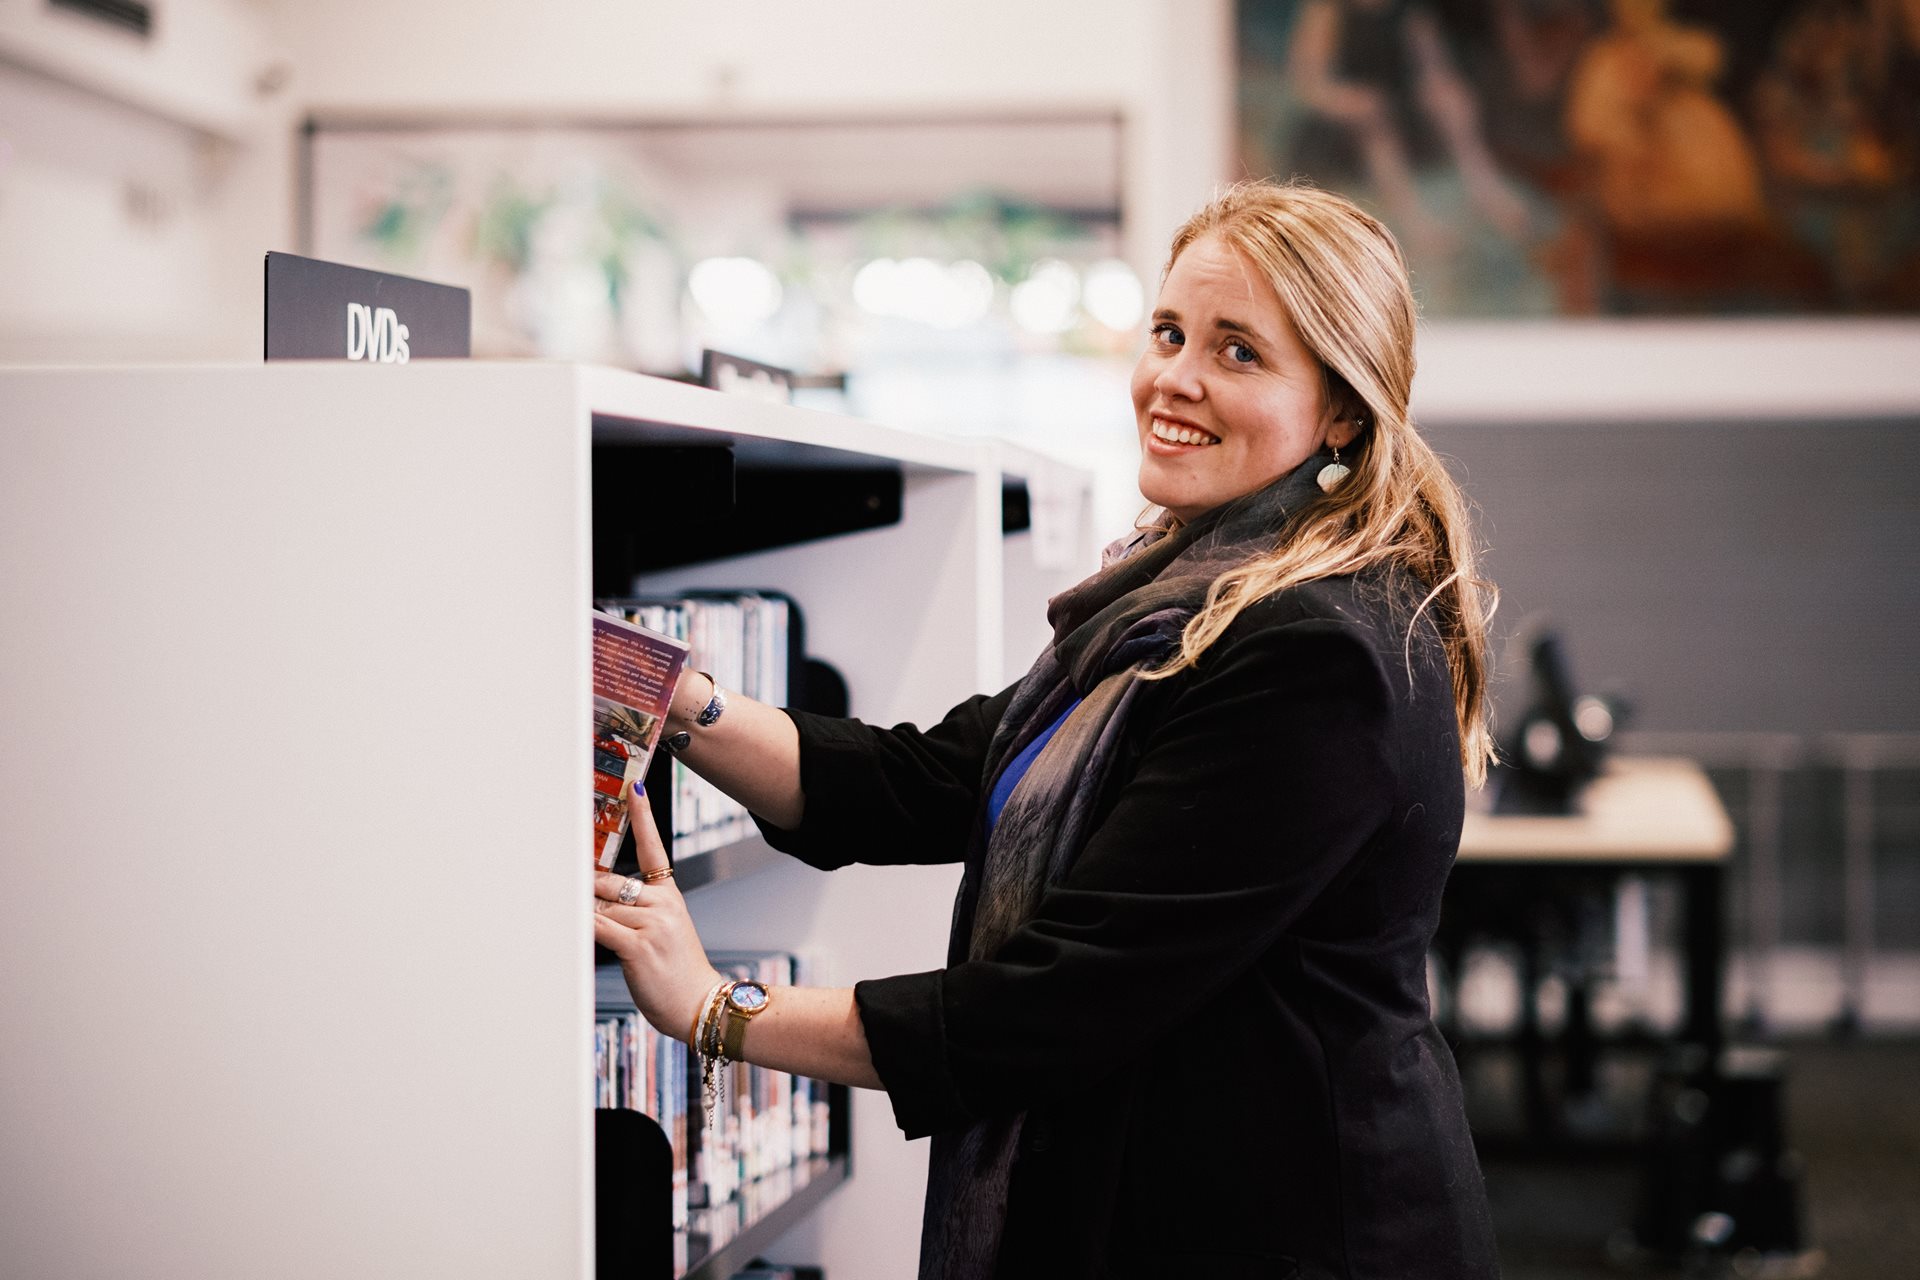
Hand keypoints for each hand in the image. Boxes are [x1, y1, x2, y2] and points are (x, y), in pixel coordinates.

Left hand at [592, 786, 722, 1042]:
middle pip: (607, 882)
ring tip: (580, 931)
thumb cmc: (676, 971)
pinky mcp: (638, 944)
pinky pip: (598, 926)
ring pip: (599, 906)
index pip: (654, 848)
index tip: (635, 788)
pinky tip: (572, 927)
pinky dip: (581, 926)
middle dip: (584, 891)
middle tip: (560, 886)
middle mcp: (662, 903)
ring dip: (583, 918)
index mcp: (669, 896)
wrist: (700, 1004)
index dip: (643, 816)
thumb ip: (632, 910)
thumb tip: (590, 899)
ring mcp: (652, 922)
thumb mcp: (663, 931)